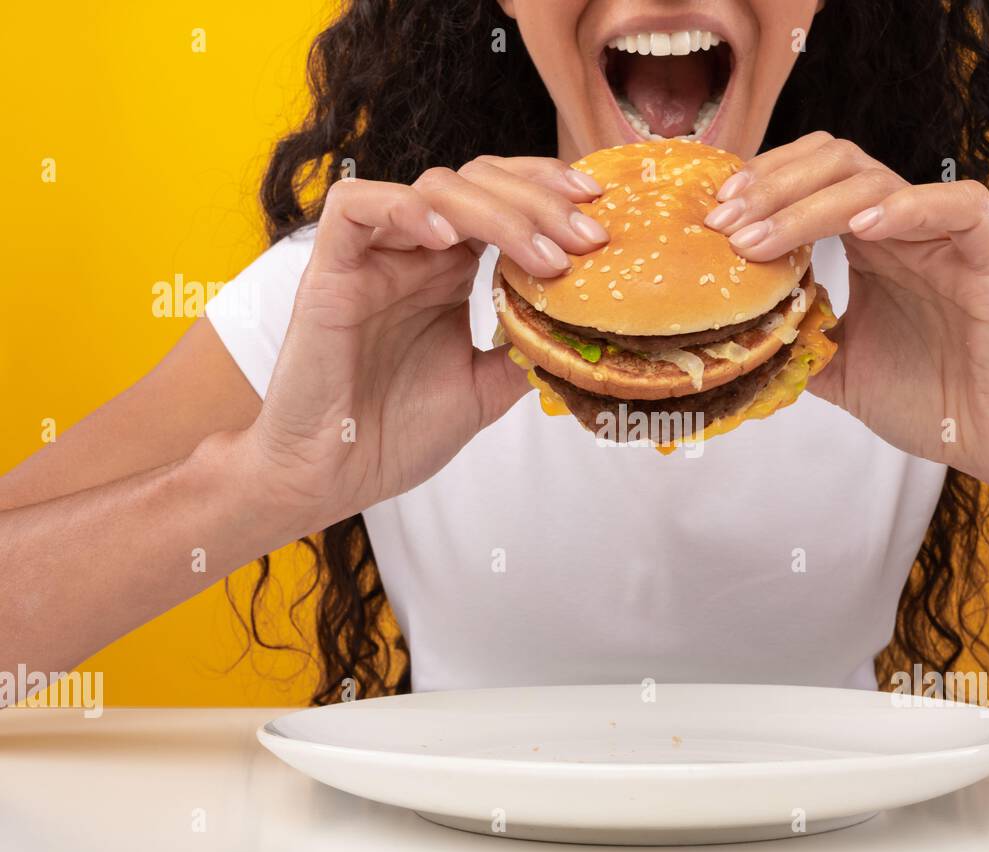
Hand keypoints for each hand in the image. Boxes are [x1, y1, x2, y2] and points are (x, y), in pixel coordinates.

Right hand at [242, 156, 609, 531]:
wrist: (330, 476)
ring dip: (498, 211)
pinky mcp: (329, 271)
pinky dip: (406, 209)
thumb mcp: (485, 391)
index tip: (602, 214)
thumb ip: (525, 352)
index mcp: (449, 270)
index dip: (550, 194)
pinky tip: (451, 239)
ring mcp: (373, 257)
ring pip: (433, 186)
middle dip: (542, 200)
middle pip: (480, 182)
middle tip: (589, 236)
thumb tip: (586, 333)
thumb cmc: (395, 434)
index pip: (502, 198)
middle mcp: (415, 252)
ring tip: (544, 256)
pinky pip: (356, 206)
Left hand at [706, 132, 988, 492]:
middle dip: (772, 186)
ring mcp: (948, 240)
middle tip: (724, 224)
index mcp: (872, 244)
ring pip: (880, 182)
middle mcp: (906, 230)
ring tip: (761, 240)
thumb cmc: (929, 400)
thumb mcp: (839, 369)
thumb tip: (734, 337)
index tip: (714, 218)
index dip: (763, 184)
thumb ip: (796, 341)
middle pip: (837, 164)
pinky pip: (959, 207)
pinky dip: (908, 208)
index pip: (813, 178)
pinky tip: (861, 228)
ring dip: (810, 205)